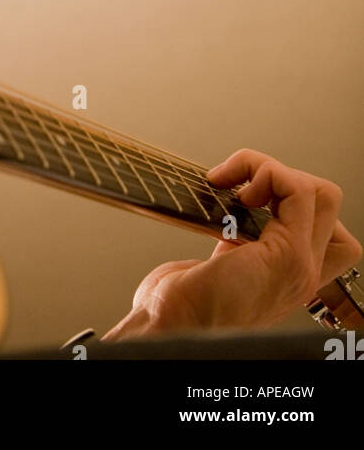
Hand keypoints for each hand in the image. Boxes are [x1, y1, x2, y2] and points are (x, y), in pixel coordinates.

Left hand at [102, 149, 362, 339]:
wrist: (170, 326)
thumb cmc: (180, 304)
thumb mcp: (220, 266)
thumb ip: (239, 244)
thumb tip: (231, 211)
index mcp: (286, 273)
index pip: (323, 226)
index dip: (289, 197)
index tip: (246, 195)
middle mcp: (301, 272)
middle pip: (327, 204)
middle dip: (283, 177)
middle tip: (242, 188)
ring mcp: (300, 265)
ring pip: (320, 193)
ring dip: (272, 170)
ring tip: (236, 186)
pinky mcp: (287, 255)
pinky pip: (296, 189)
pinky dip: (264, 169)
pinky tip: (231, 184)